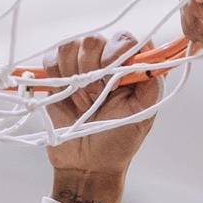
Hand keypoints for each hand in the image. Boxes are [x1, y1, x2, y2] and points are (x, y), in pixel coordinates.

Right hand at [40, 33, 162, 176]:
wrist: (87, 163)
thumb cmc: (118, 141)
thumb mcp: (143, 115)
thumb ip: (151, 85)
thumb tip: (149, 60)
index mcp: (131, 67)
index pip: (126, 39)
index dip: (116, 55)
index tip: (113, 83)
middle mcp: (107, 60)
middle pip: (94, 40)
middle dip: (92, 72)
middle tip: (96, 99)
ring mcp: (81, 64)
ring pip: (72, 45)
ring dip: (75, 76)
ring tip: (83, 102)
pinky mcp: (58, 73)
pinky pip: (52, 56)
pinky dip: (56, 74)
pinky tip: (66, 94)